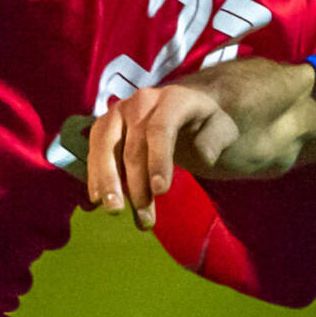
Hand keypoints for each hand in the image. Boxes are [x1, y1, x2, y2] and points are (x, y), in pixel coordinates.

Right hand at [84, 84, 240, 229]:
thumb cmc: (202, 124)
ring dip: (108, 181)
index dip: (159, 160)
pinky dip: (95, 175)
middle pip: (133, 145)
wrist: (180, 110)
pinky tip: (98, 199)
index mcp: (173, 98)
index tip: (160, 191)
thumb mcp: (221, 128)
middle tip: (145, 217)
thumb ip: (217, 139)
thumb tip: (205, 156)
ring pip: (105, 146)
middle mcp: (141, 101)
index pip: (162, 128)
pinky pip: (94, 150)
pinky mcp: (104, 125)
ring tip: (114, 210)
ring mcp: (119, 111)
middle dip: (137, 185)